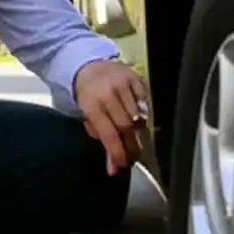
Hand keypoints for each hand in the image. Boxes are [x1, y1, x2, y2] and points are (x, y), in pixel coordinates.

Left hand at [74, 58, 148, 175]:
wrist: (88, 66)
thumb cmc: (87, 96)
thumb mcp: (87, 117)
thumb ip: (101, 140)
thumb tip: (113, 167)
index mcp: (91, 104)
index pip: (109, 134)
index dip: (118, 152)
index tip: (123, 165)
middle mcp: (108, 93)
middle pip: (127, 126)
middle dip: (131, 146)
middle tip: (133, 157)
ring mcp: (124, 84)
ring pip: (139, 116)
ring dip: (140, 134)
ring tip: (138, 143)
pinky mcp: (136, 78)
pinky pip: (146, 103)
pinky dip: (145, 115)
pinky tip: (141, 123)